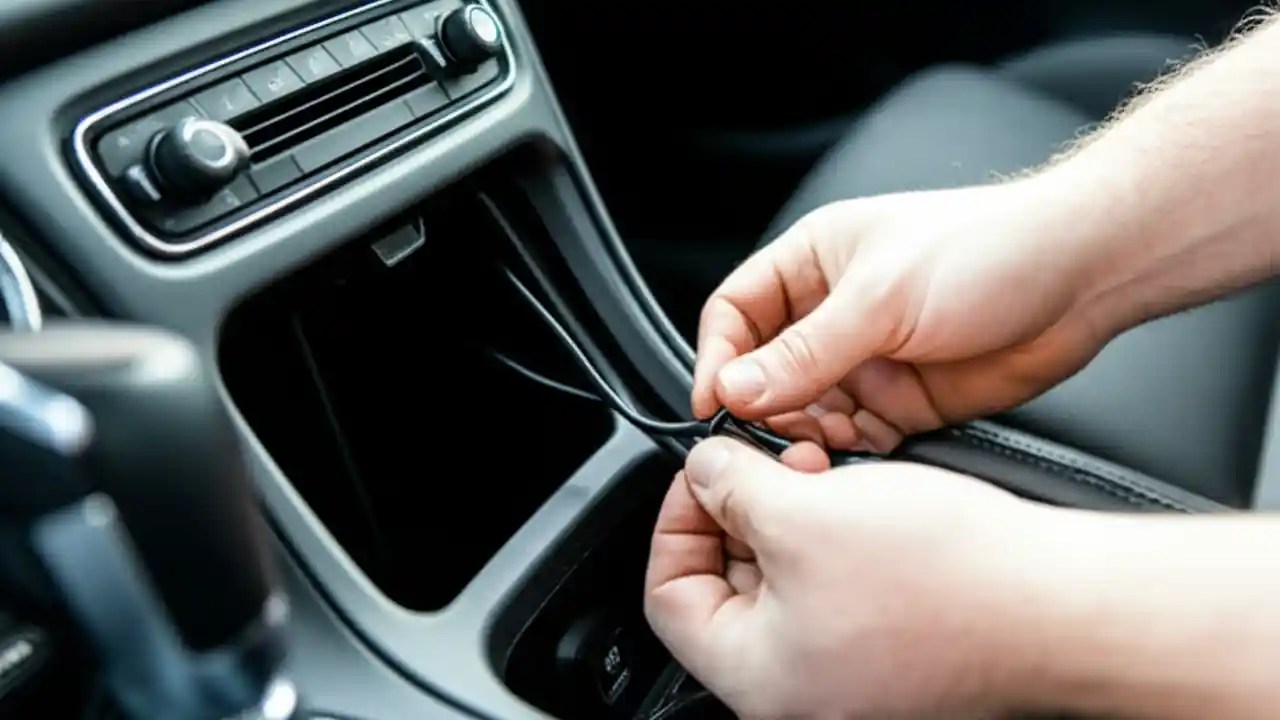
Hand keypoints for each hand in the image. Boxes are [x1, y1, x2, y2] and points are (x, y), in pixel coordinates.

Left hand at [644, 437, 1053, 718]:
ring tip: (818, 469)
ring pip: (783, 586)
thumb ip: (727, 488)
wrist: (1066, 606)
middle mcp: (799, 694)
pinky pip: (833, 595)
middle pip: (726, 590)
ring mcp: (849, 681)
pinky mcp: (892, 658)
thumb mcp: (803, 512)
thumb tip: (702, 471)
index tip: (701, 475)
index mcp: (757, 679)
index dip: (677, 523)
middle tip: (764, 462)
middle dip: (740, 512)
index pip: (669, 598)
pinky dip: (829, 541)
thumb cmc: (949, 579)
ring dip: (786, 518)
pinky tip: (853, 499)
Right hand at [692, 180, 1114, 451]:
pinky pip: (853, 439)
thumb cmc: (989, 250)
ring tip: (818, 448)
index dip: (718, 358)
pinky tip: (853, 457)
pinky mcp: (901, 402)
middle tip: (771, 437)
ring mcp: (866, 360)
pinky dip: (846, 454)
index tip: (716, 403)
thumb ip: (806, 352)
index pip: (735, 313)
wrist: (1083, 276)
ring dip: (805, 436)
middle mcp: (832, 314)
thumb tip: (737, 388)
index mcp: (813, 263)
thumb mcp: (882, 298)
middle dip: (763, 408)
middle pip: (765, 372)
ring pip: (805, 412)